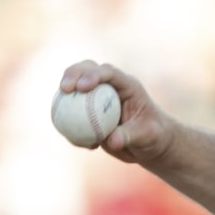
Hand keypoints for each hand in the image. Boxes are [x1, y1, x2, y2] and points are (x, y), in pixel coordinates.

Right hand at [58, 61, 174, 163]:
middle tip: (64, 89)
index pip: (109, 73)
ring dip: (64, 97)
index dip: (94, 75)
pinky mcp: (89, 112)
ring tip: (58, 114)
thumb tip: (112, 141)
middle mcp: (111, 87)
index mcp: (127, 85)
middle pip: (88, 70)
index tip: (82, 87)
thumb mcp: (147, 136)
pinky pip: (73, 113)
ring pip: (75, 89)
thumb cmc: (155, 136)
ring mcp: (98, 98)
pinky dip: (68, 123)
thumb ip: (130, 136)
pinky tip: (78, 142)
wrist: (150, 145)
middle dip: (73, 74)